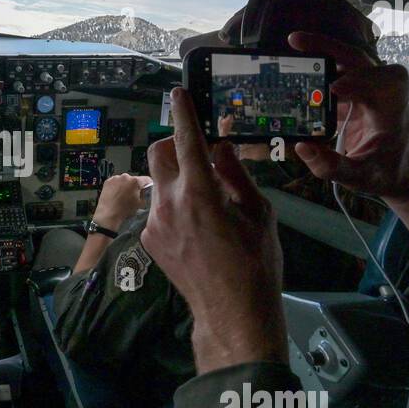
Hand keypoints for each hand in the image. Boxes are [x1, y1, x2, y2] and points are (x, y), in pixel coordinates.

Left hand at [93, 173, 152, 229]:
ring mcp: (115, 178)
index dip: (148, 185)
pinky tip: (116, 195)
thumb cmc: (125, 210)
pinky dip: (117, 186)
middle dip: (135, 186)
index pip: (146, 180)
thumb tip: (144, 190)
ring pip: (124, 180)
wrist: (108, 214)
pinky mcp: (108, 181)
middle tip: (133, 195)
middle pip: (134, 179)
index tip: (147, 189)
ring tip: (123, 196)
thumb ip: (144, 194)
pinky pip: (116, 182)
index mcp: (135, 181)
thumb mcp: (141, 203)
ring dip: (125, 186)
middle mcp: (125, 176)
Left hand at [140, 87, 287, 372]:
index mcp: (200, 192)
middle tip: (198, 153)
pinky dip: (174, 205)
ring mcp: (155, 224)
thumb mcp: (259, 214)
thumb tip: (222, 149)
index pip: (187, 140)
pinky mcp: (149, 241)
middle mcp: (170, 203)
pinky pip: (158, 209)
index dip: (183, 113)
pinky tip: (198, 227)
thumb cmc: (255, 264)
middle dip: (175, 145)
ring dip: (178, 179)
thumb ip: (236, 175)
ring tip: (206, 201)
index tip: (178, 94)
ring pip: (159, 182)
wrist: (233, 313)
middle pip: (159, 153)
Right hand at [287, 31, 408, 200]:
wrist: (402, 171)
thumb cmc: (387, 173)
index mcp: (392, 113)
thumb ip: (331, 166)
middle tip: (296, 41)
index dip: (362, 79)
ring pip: (350, 62)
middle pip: (363, 60)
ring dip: (323, 52)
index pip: (387, 83)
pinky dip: (319, 69)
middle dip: (332, 48)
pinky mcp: (357, 95)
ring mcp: (370, 92)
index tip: (333, 88)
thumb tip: (301, 147)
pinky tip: (297, 69)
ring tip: (293, 45)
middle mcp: (383, 95)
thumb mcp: (359, 177)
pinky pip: (339, 75)